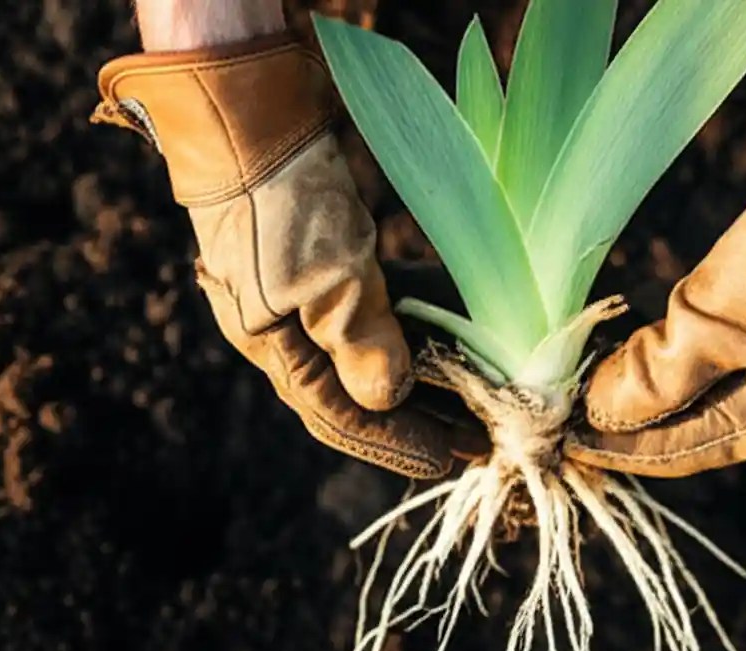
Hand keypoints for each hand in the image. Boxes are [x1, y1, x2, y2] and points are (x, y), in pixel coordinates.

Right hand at [92, 33, 473, 478]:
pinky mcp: (348, 243)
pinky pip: (398, 292)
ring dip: (437, 363)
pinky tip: (477, 320)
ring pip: (389, 339)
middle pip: (368, 384)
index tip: (450, 459)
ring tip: (491, 386)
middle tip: (484, 434)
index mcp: (273, 341)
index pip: (338, 415)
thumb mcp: (319, 276)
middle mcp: (296, 319)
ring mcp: (322, 279)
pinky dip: (434, 309)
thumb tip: (390, 399)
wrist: (254, 95)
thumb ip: (358, 340)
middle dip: (426, 411)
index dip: (394, 442)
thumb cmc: (280, 193)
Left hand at [566, 93, 745, 477]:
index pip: (696, 448)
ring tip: (608, 396)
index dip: (634, 451)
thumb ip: (656, 378)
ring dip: (665, 396)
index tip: (580, 449)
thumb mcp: (710, 324)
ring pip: (718, 391)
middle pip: (707, 427)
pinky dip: (689, 363)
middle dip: (646, 428)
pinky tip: (656, 356)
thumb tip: (603, 413)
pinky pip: (730, 358)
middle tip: (585, 429)